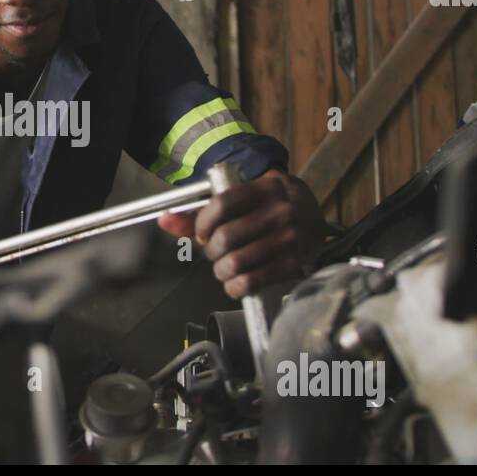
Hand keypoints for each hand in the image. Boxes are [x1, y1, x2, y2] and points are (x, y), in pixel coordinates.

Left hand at [158, 168, 326, 299]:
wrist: (312, 213)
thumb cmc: (268, 205)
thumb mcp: (243, 197)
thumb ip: (201, 211)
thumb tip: (164, 220)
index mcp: (264, 189)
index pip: (220, 206)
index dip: (202, 224)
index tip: (203, 233)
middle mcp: (279, 211)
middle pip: (225, 238)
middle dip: (211, 251)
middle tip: (215, 252)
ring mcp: (289, 238)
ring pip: (236, 262)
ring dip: (221, 270)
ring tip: (224, 267)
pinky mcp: (294, 262)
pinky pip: (252, 281)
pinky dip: (235, 286)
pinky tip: (235, 281)